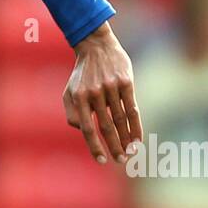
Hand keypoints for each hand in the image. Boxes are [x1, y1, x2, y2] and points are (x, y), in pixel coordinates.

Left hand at [63, 21, 142, 164]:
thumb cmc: (82, 75)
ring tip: (131, 153)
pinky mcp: (126, 82)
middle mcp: (95, 93)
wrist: (96, 46)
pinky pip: (132, 108)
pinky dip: (136, 124)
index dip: (95, 146)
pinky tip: (138, 138)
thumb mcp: (69, 92)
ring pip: (121, 119)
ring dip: (127, 139)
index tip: (101, 161)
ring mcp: (111, 87)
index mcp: (80, 98)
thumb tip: (83, 131)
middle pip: (107, 126)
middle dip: (114, 146)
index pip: (88, 128)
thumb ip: (72, 114)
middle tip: (121, 161)